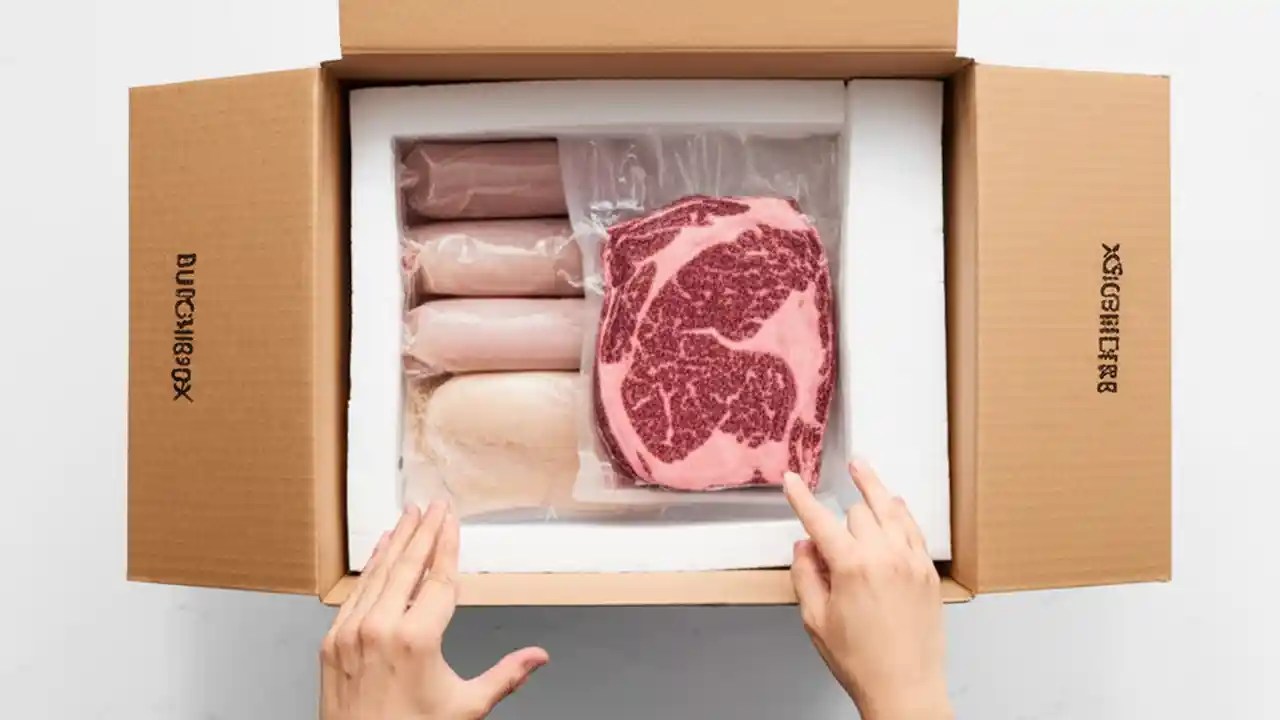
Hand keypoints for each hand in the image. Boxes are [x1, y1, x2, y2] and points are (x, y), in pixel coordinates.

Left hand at [321, 503, 548, 718]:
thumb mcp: (464, 708)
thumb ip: (504, 676)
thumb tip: (538, 657)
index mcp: (416, 640)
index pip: (439, 579)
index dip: (447, 544)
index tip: (450, 518)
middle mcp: (380, 628)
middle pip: (407, 566)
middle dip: (422, 532)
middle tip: (433, 505)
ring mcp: (351, 633)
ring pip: (378, 575)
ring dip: (395, 543)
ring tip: (408, 517)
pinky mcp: (332, 642)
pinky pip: (355, 595)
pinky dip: (369, 570)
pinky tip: (379, 553)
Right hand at [783, 461, 950, 719]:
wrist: (905, 687)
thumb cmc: (860, 661)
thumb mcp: (815, 620)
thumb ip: (805, 575)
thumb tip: (805, 546)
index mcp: (851, 567)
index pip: (820, 520)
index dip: (802, 497)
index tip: (792, 480)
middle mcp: (885, 556)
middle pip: (857, 511)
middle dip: (839, 514)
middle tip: (830, 529)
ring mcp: (911, 561)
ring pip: (891, 508)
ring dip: (873, 488)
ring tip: (861, 467)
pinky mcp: (928, 571)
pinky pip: (913, 528)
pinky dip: (900, 513)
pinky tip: (894, 504)